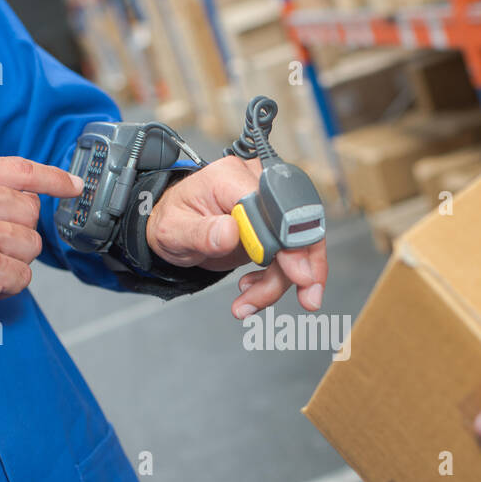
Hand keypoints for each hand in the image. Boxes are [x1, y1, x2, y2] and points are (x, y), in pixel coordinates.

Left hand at [145, 155, 327, 316]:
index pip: (270, 206)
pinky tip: (251, 293)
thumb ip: (202, 232)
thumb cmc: (172, 221)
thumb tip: (230, 232)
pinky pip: (287, 258)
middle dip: (304, 266)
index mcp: (230, 178)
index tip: (298, 272)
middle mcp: (255, 186)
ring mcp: (267, 208)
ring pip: (294, 249)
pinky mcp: (272, 229)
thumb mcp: (174, 230)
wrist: (174, 228)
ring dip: (279, 283)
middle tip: (308, 297)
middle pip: (296, 225)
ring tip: (248, 304)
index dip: (288, 240)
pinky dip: (275, 282)